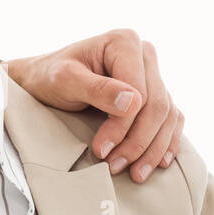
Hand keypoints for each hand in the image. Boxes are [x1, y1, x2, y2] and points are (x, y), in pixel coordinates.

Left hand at [3, 29, 182, 182]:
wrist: (42, 81)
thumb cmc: (49, 77)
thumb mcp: (64, 79)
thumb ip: (96, 88)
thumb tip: (133, 102)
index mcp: (125, 42)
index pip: (139, 92)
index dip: (124, 126)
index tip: (102, 150)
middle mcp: (144, 54)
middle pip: (157, 106)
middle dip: (138, 142)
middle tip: (115, 166)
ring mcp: (152, 74)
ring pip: (167, 116)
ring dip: (152, 149)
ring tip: (133, 172)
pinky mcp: (154, 93)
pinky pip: (171, 120)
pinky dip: (165, 142)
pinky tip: (158, 162)